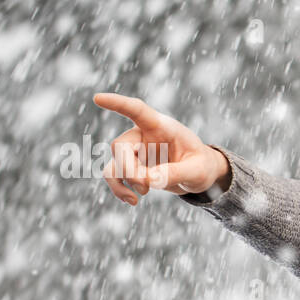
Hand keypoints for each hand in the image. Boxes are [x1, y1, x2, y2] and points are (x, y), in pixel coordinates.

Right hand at [93, 92, 228, 205]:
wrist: (200, 175)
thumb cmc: (201, 165)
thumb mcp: (197, 171)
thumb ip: (175, 173)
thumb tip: (149, 180)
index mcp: (161, 127)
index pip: (137, 110)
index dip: (118, 104)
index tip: (98, 98)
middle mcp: (143, 135)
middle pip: (120, 146)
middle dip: (129, 170)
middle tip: (146, 186)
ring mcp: (136, 151)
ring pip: (114, 163)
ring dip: (122, 182)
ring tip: (139, 197)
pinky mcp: (132, 166)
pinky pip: (114, 175)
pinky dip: (119, 189)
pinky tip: (132, 200)